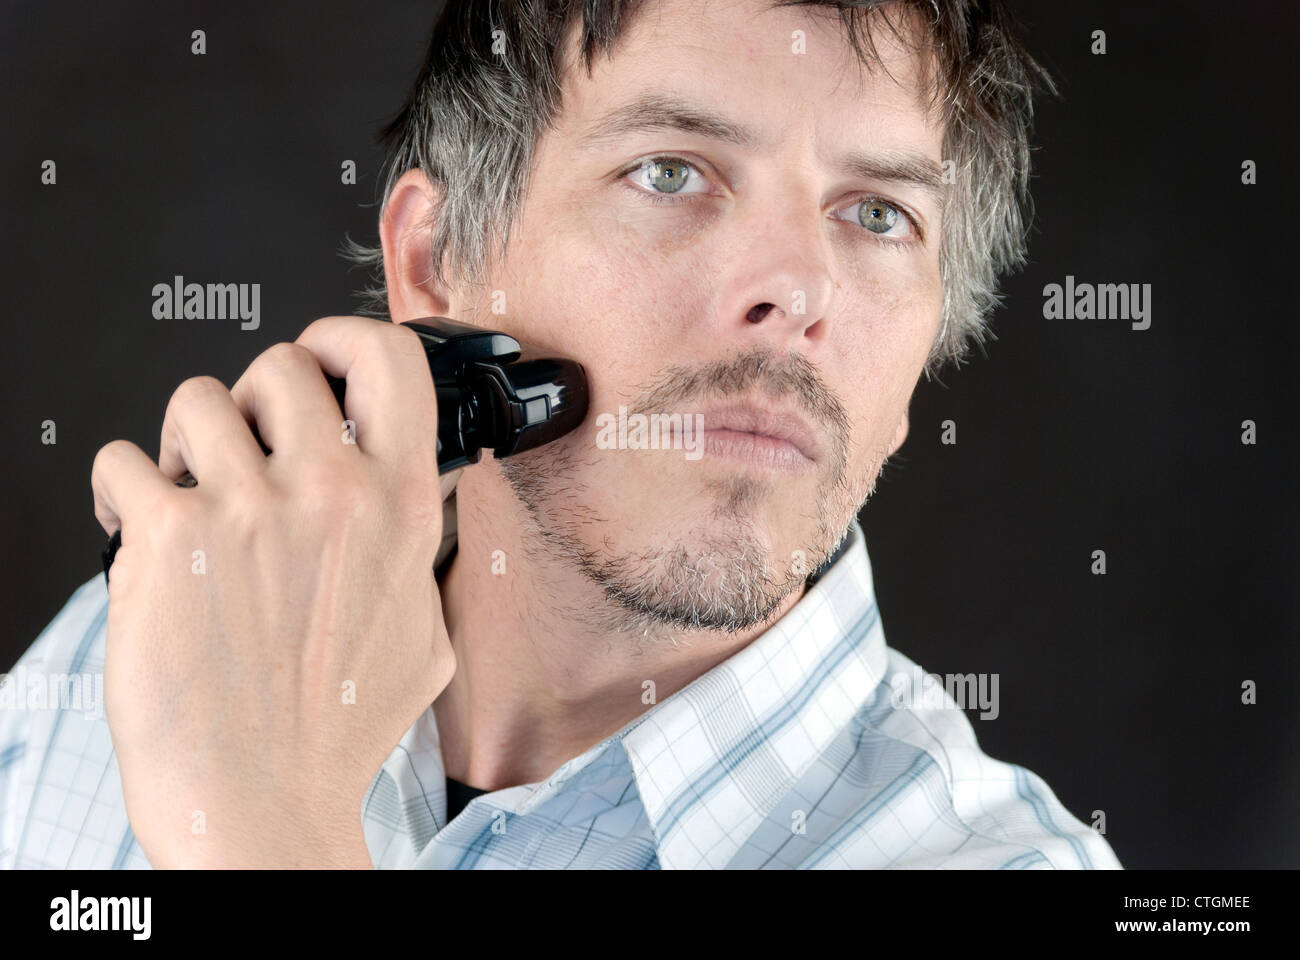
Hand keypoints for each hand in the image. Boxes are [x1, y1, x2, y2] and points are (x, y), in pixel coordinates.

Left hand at [90, 316, 457, 867]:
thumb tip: (416, 508)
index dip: (346, 339)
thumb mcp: (424, 634)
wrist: (259, 800)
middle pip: (280, 366)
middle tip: (243, 452)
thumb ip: (417, 554)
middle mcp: (330, 495)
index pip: (390, 361)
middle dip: (254, 402)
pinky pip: (120, 462)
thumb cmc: (336, 731)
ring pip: (194, 399)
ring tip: (186, 494)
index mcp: (398, 509)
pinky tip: (137, 530)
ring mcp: (248, 512)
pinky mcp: (168, 539)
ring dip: (182, 441)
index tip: (322, 355)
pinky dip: (119, 488)